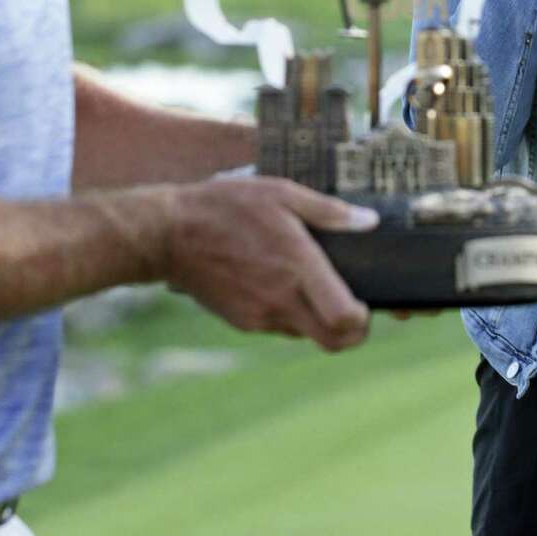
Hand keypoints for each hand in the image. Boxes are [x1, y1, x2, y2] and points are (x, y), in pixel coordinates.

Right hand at [166, 177, 374, 350]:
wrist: (168, 234)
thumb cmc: (226, 207)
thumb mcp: (281, 193)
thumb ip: (328, 211)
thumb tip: (369, 221)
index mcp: (297, 267)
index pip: (344, 319)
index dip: (364, 320)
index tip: (366, 302)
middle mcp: (282, 299)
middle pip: (334, 342)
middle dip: (352, 333)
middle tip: (353, 308)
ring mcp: (260, 315)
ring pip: (307, 333)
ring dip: (319, 319)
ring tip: (312, 285)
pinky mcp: (242, 321)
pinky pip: (280, 326)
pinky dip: (291, 313)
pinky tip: (279, 282)